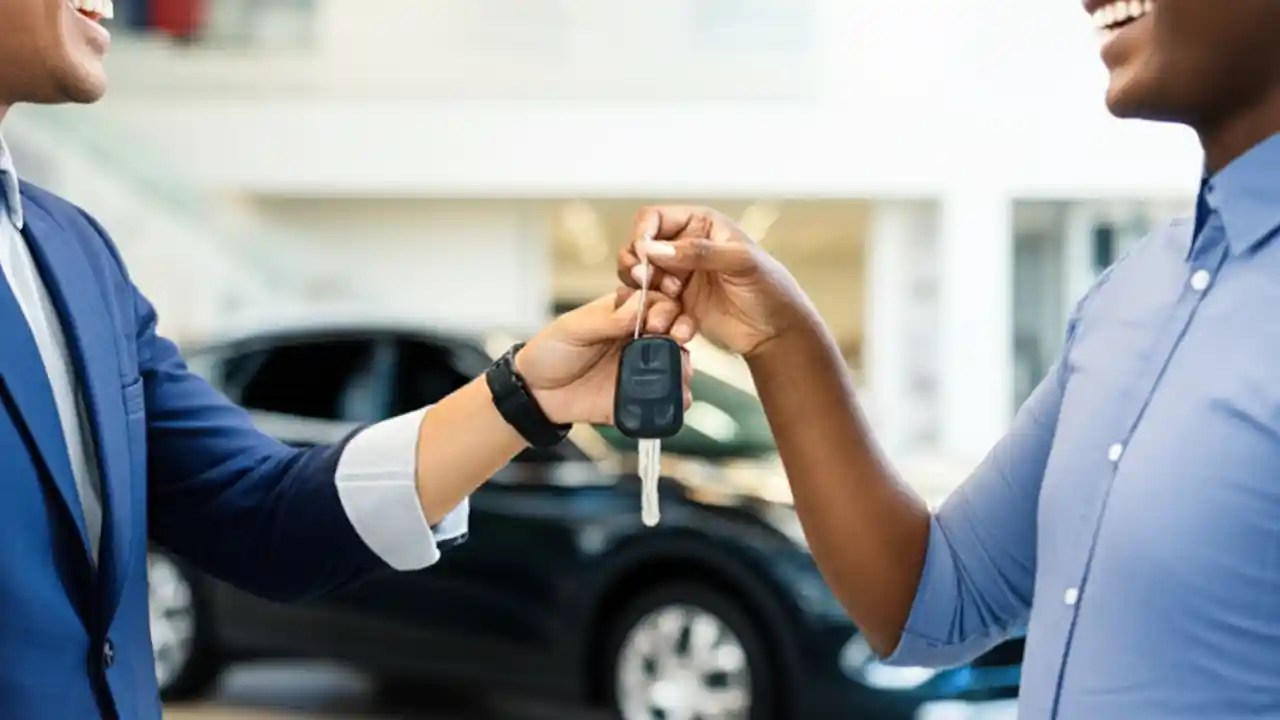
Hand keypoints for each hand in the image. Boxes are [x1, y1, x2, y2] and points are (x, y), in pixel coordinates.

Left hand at [515, 291, 695, 425]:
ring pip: (677, 363)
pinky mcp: (639, 396)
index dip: (664, 308)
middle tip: (677, 340)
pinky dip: (677, 398)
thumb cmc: (550, 351)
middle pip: (676, 330)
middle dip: (682, 332)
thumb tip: (640, 306)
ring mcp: (642, 368)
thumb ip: (607, 318)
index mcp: (625, 313)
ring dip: (685, 366)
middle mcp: (639, 338)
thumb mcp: (573, 327)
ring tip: (681, 371)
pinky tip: (678, 398)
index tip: (657, 321)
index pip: (658, 302)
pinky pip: (666, 397)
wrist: (535, 393)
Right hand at [617, 206, 810, 357]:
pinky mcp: (675, 304)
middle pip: (638, 247)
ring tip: (670, 302)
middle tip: (648, 283)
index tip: (644, 258)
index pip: (653, 218)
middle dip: (638, 266)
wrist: (776, 332)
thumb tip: (653, 249)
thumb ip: (698, 252)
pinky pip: (648, 303)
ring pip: (637, 276)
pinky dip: (652, 311)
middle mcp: (683, 246)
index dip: (643, 235)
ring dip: (644, 290)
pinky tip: (672, 319)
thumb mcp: (741, 262)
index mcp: (700, 224)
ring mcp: (677, 275)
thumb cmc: (769, 289)